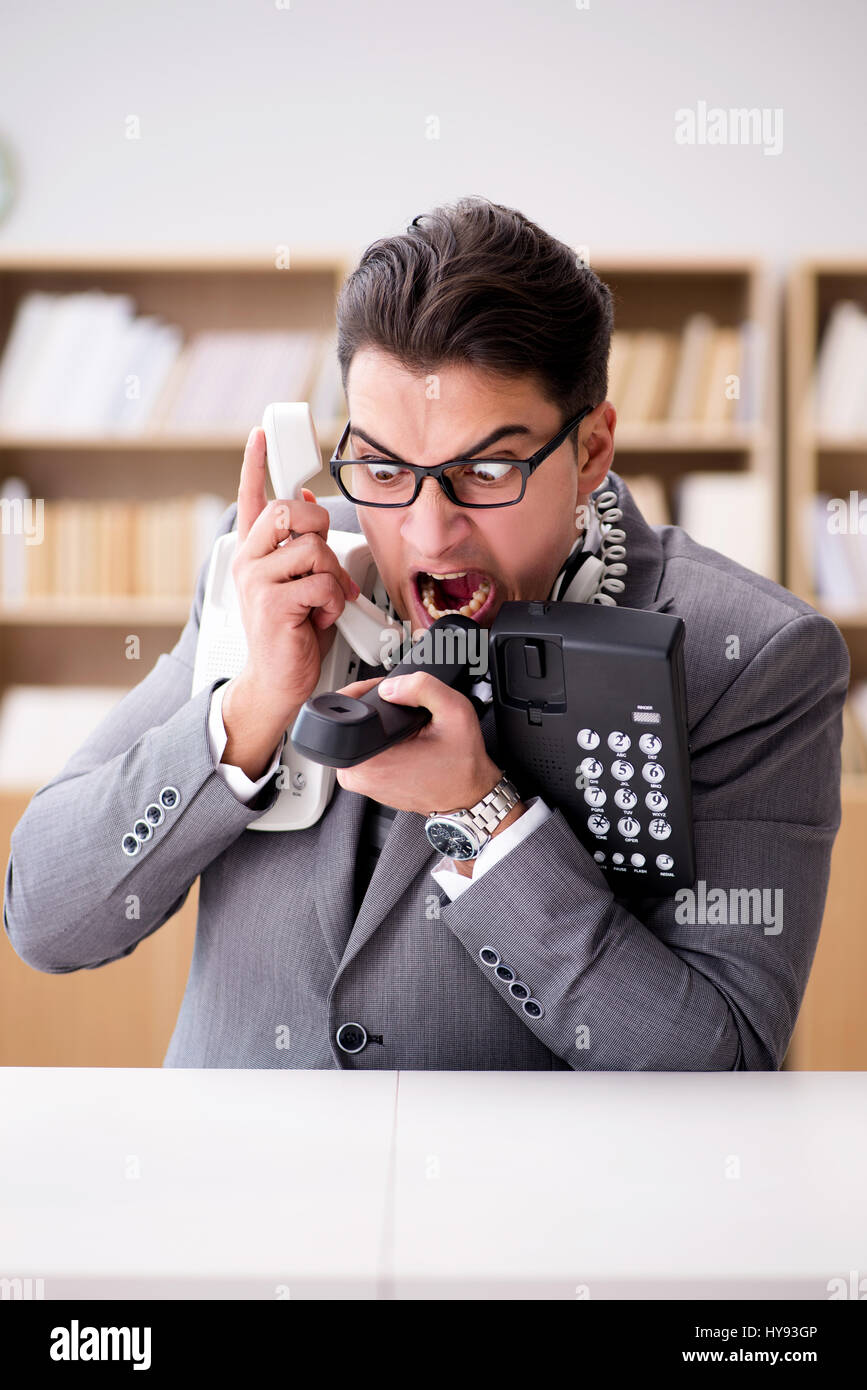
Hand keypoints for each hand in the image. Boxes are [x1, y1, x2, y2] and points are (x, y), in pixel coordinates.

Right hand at [232, 424, 359, 722]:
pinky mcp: (272, 605)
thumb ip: (299, 544)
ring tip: (322, 602)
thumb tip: (304, 500)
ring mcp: (256, 582)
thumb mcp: (299, 581)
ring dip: (332, 578)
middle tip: (322, 561)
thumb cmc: (293, 634)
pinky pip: (320, 583)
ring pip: (313, 549)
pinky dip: (332, 602)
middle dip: (319, 530)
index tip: (260, 435)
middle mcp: (249, 562)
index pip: (251, 498)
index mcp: (254, 552)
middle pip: (289, 512)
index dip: (255, 464)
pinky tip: (319, 617)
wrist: (280, 682)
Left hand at [333, 671, 501, 815]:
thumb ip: (422, 687)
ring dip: (377, 726)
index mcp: (372, 762)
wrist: (466, 796)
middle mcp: (357, 775)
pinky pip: (361, 750)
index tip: (396, 696)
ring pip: (354, 734)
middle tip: (407, 717)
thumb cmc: (461, 765)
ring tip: (407, 733)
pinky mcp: (363, 783)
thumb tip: (389, 686)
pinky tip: (403, 745)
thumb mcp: (455, 712)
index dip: (367, 690)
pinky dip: (379, 741)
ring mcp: (358, 782)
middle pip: (349, 720)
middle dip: (375, 709)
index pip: (346, 706)